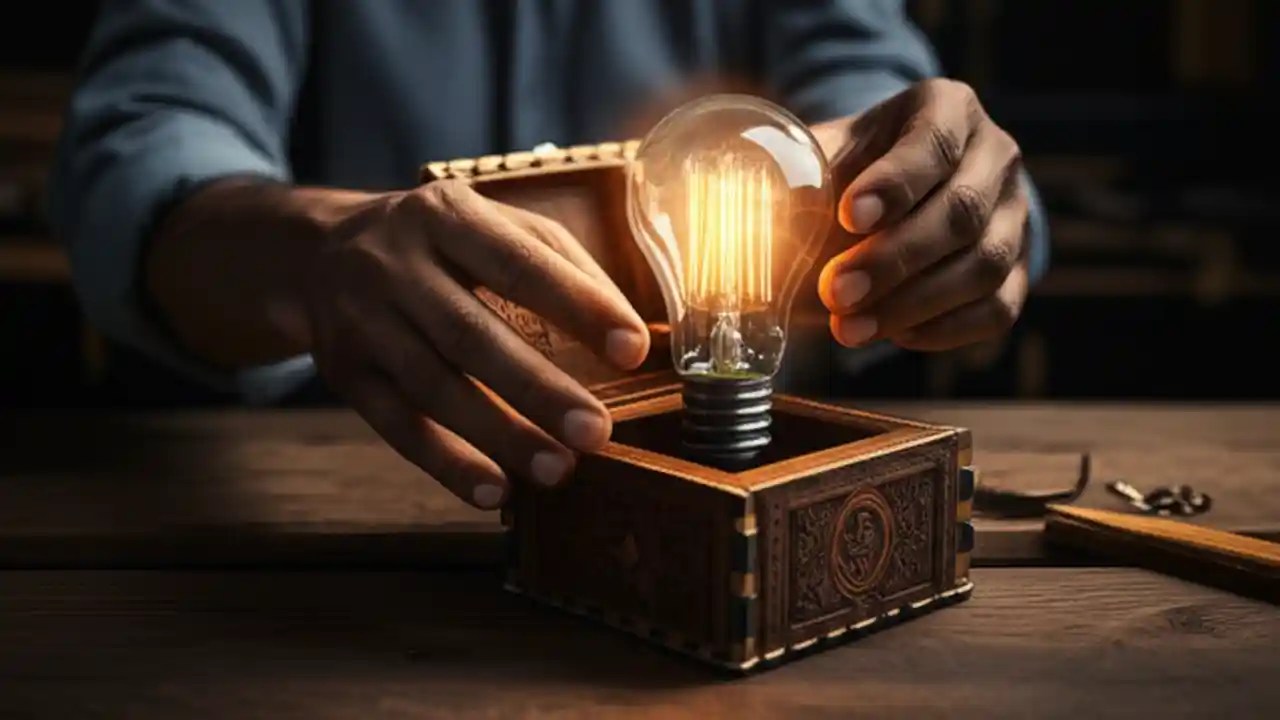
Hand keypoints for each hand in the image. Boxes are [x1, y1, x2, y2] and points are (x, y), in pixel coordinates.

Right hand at [303, 180, 649, 508]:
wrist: (321, 254)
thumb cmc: (443, 246)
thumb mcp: (494, 226)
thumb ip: (563, 268)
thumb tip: (634, 336)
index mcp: (446, 215)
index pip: (519, 260)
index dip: (578, 305)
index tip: (634, 350)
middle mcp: (394, 263)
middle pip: (469, 332)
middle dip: (537, 388)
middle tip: (596, 433)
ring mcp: (362, 320)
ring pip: (432, 385)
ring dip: (498, 434)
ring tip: (557, 470)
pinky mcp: (343, 372)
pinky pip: (396, 425)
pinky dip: (446, 462)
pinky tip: (493, 489)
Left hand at [816, 78, 1029, 350]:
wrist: (899, 190)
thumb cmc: (854, 168)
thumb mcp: (825, 152)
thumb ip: (795, 176)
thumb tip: (752, 221)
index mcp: (949, 109)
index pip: (933, 143)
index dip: (894, 184)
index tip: (848, 217)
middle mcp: (996, 157)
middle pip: (961, 213)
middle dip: (894, 260)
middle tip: (835, 292)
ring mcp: (1016, 216)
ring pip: (984, 267)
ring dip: (912, 305)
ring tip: (849, 328)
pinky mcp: (1018, 271)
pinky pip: (997, 310)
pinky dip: (944, 330)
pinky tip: (892, 335)